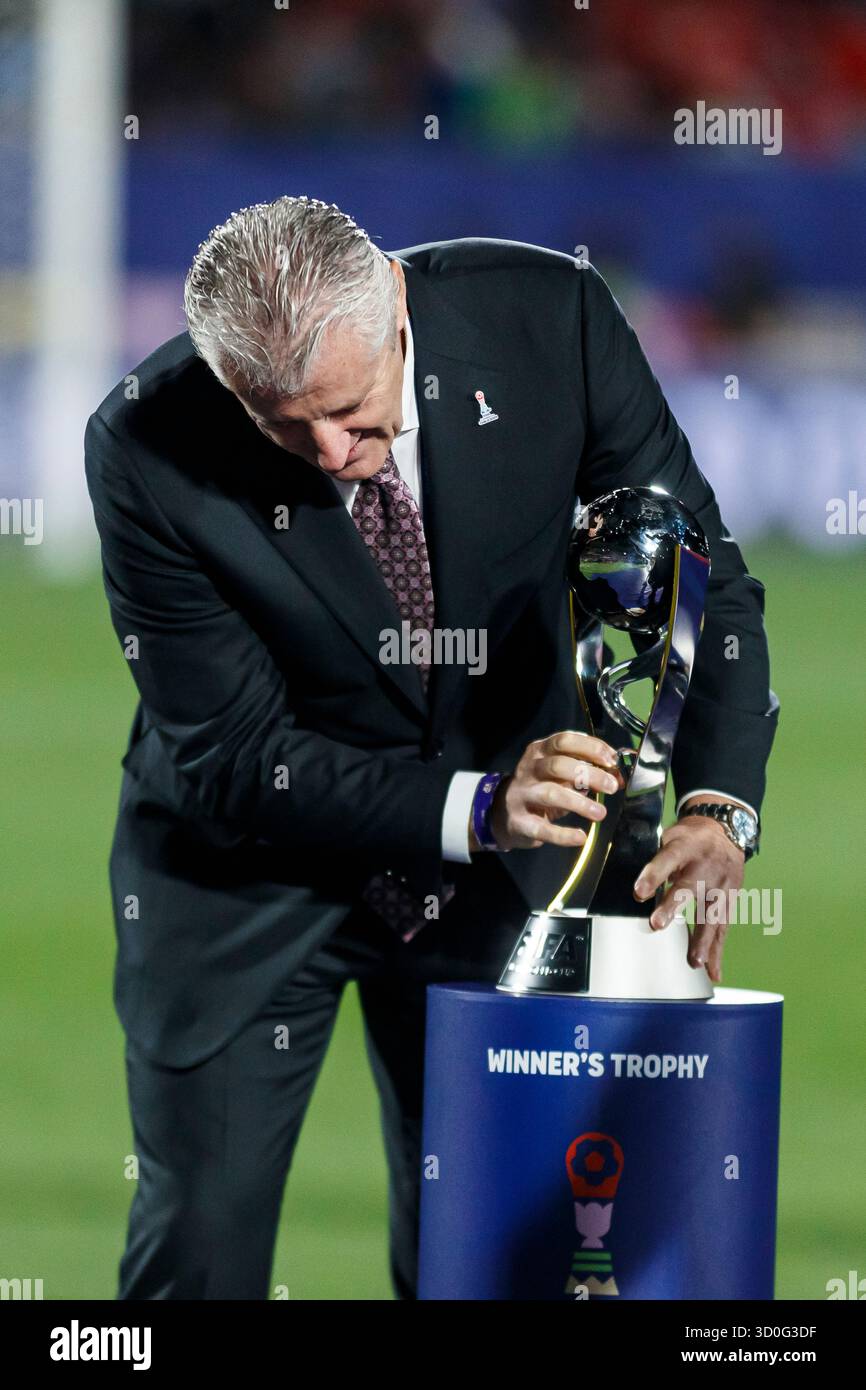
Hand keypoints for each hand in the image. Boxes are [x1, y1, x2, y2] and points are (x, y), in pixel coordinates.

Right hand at [484, 731, 623, 852]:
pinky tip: (580, 837)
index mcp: (539, 751)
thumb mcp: (559, 773)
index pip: (564, 741)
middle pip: (558, 765)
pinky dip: (563, 834)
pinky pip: (542, 828)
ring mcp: (522, 795)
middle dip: (589, 775)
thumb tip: (619, 777)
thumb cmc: (540, 787)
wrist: (502, 813)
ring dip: (579, 803)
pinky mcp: (519, 822)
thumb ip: (586, 771)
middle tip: (611, 787)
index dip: (591, 748)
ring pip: (551, 794)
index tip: (612, 761)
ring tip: (601, 813)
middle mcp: (528, 769)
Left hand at [633, 814, 744, 982]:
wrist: (728, 831)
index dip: (653, 875)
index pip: (666, 860)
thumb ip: (657, 858)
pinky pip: (723, 928)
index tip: (638, 891)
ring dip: (702, 939)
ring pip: (710, 914)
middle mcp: (704, 867)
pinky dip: (718, 951)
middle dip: (673, 907)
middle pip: (688, 888)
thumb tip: (637, 883)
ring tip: (694, 962)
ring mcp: (720, 885)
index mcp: (685, 847)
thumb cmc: (691, 838)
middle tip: (657, 924)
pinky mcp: (730, 900)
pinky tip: (713, 972)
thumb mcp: (672, 835)